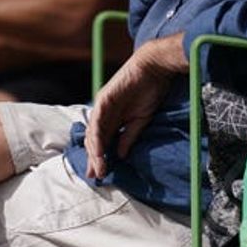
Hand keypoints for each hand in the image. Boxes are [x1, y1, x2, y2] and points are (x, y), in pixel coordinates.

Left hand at [84, 34, 186, 179]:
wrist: (154, 69)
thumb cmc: (149, 91)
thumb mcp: (140, 120)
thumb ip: (129, 136)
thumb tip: (120, 155)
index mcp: (112, 117)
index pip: (102, 141)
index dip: (100, 158)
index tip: (101, 175)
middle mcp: (104, 113)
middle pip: (94, 140)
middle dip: (95, 159)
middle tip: (96, 177)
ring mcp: (102, 106)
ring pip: (93, 133)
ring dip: (94, 152)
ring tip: (98, 168)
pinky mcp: (103, 99)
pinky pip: (97, 122)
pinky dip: (96, 137)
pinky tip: (98, 151)